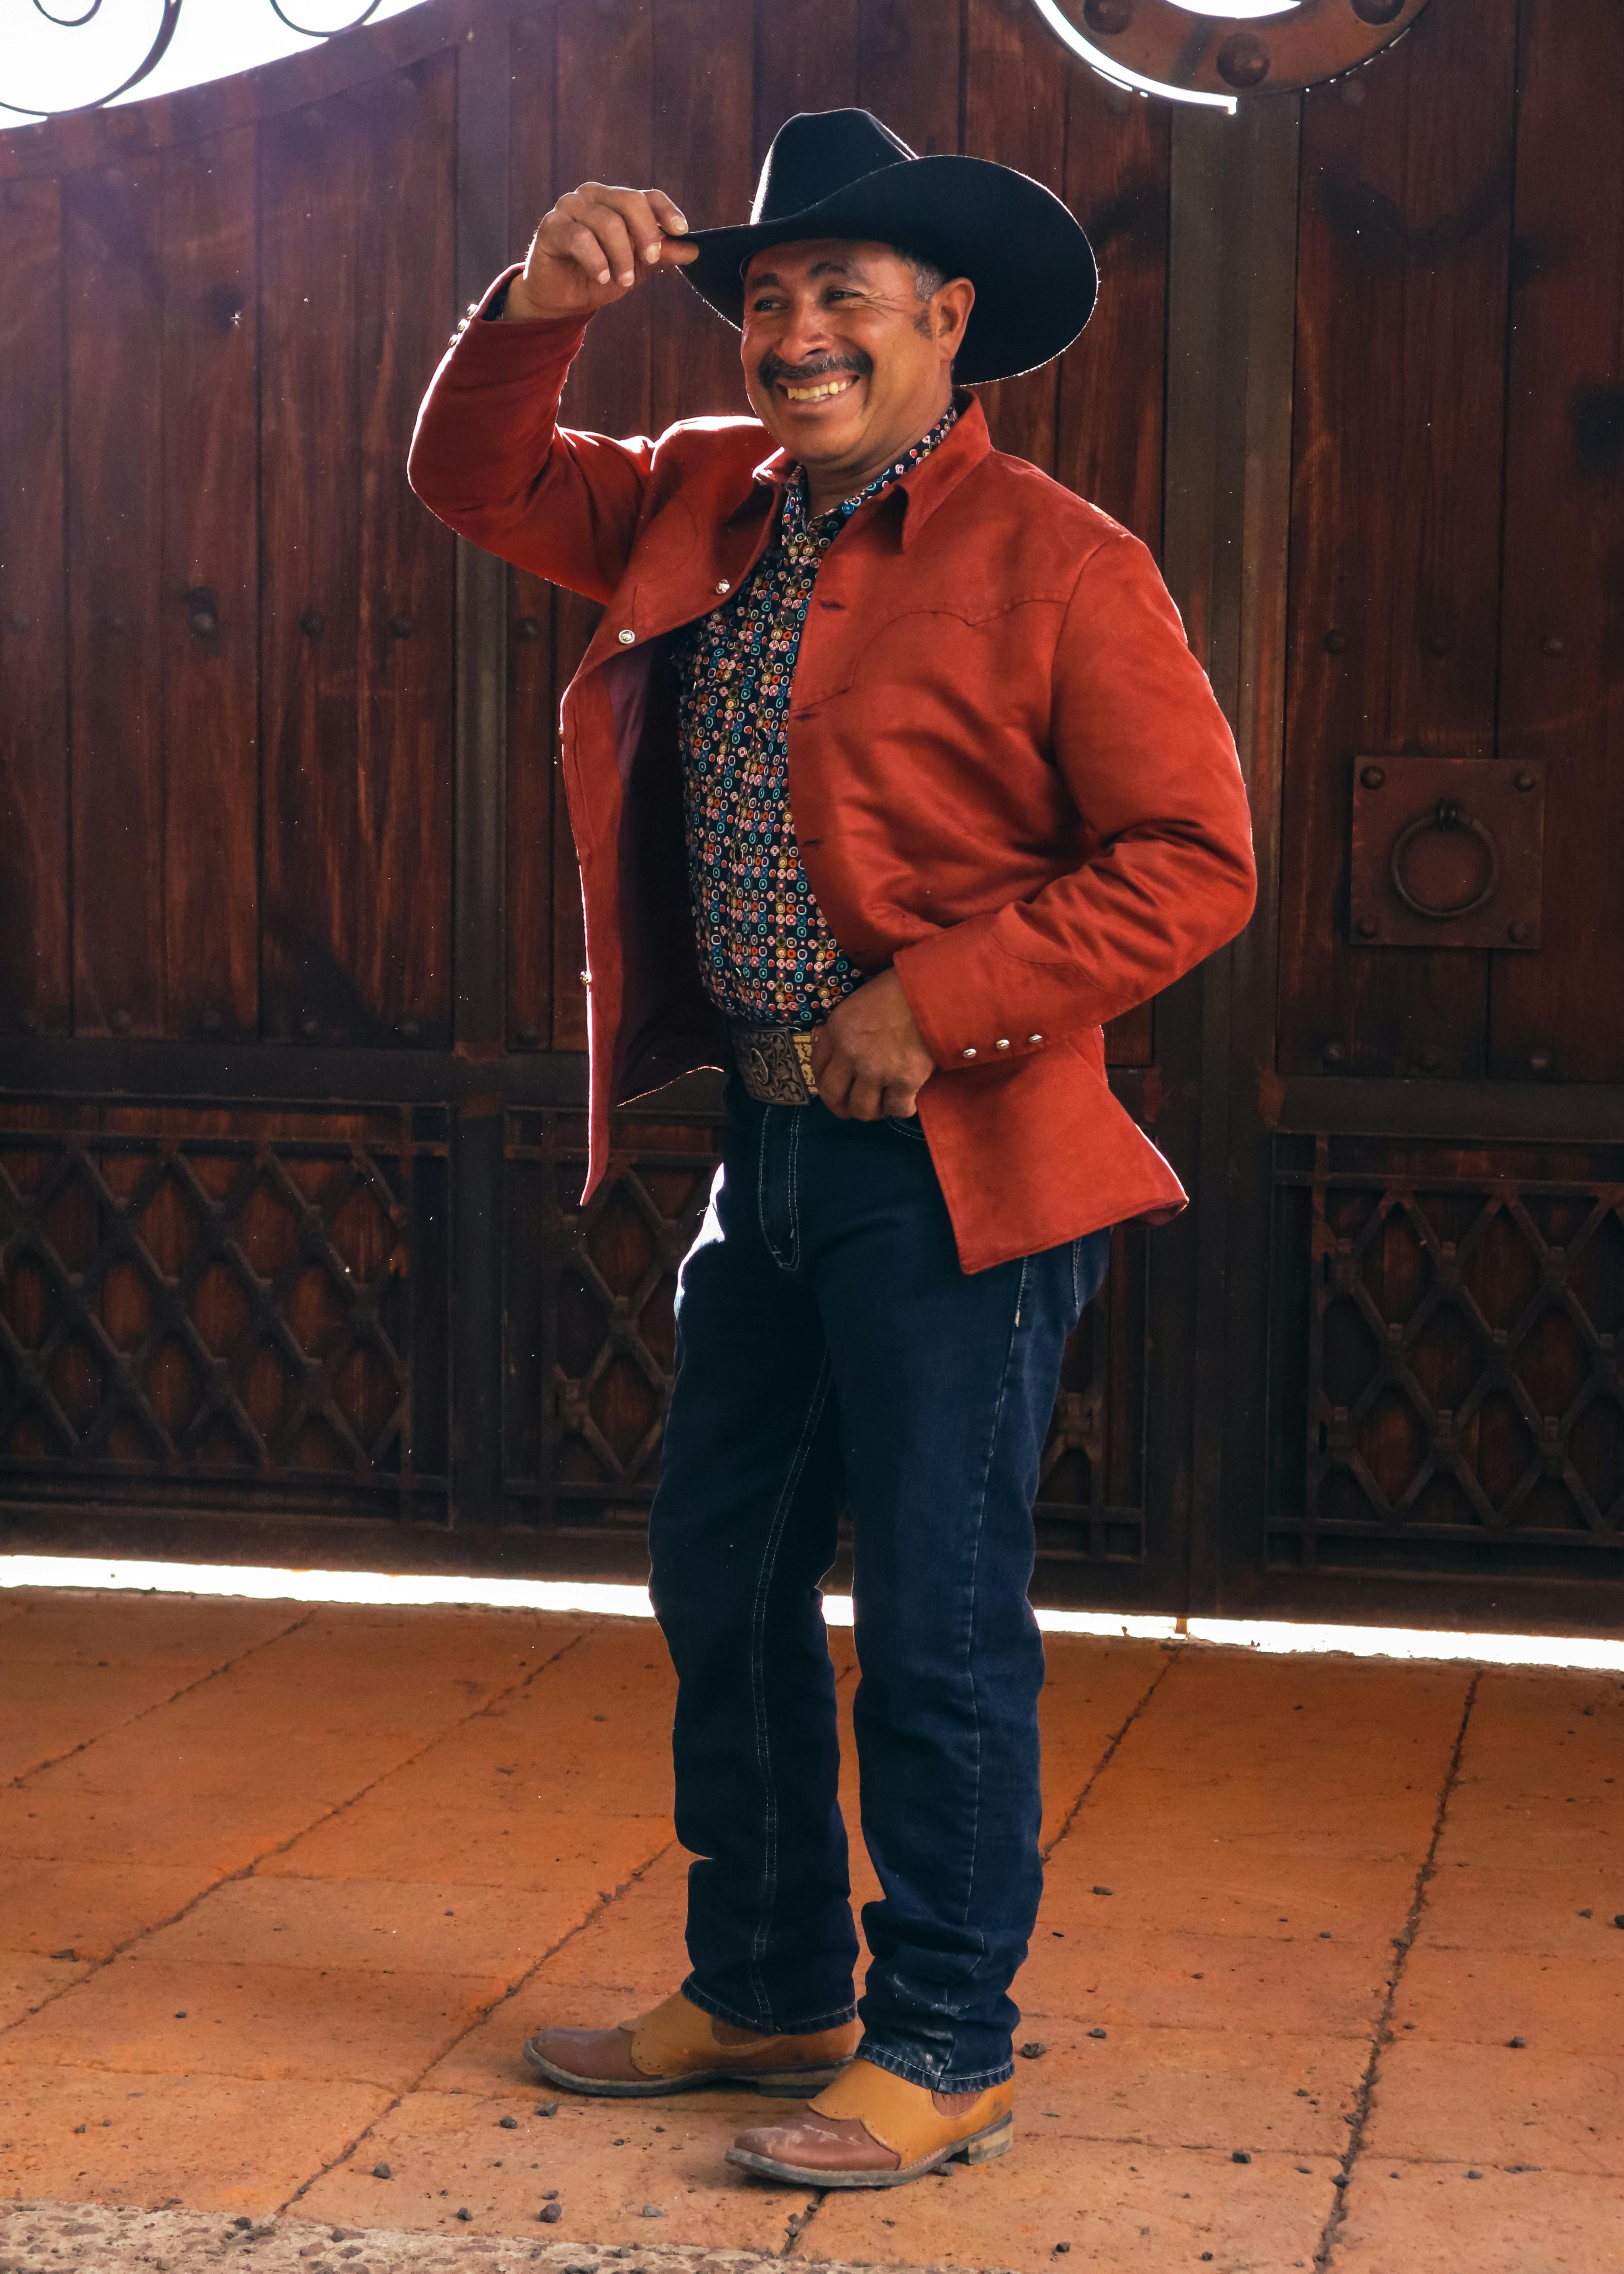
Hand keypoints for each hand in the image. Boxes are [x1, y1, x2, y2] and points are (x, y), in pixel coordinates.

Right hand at [504, 181, 697, 320]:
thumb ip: (660, 256)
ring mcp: (570, 207)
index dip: (666, 211)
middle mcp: (593, 196)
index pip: (647, 196)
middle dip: (645, 233)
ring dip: (621, 256)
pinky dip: (596, 259)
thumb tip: (692, 250)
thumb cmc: (598, 277)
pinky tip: (601, 276)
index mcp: (616, 202)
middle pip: (629, 202)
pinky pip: (580, 237)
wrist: (562, 299)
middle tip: (650, 260)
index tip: (681, 231)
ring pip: (607, 222)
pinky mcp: (551, 226)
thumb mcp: (636, 269)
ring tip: (623, 280)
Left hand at [811, 971, 935, 1121]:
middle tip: (855, 1106)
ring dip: (873, 1111)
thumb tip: (844, 1054)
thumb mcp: (859, 1003)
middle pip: (833, 1097)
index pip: (817, 1069)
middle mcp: (850, 1054)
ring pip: (863, 1110)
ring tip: (884, 1103)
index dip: (826, 1083)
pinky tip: (908, 1102)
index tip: (837, 1087)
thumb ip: (847, 1030)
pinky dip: (902, 1110)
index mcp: (837, 1031)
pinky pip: (897, 1110)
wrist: (933, 991)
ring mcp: (877, 1069)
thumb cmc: (898, 990)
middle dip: (842, 1107)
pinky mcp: (905, 1080)